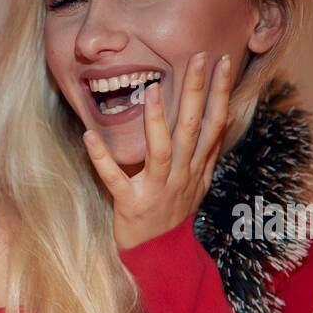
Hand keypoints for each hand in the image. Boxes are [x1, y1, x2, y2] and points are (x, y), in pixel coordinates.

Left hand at [83, 50, 234, 249]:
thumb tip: (220, 118)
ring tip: (151, 88)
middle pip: (192, 129)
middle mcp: (182, 176)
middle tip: (199, 57)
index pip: (215, 124)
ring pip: (161, 151)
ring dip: (157, 119)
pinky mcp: (130, 204)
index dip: (220, 92)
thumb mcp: (198, 182)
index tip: (223, 61)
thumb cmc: (174, 213)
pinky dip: (101, 158)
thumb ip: (205, 152)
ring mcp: (157, 190)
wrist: (161, 256)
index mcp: (197, 168)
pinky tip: (89, 136)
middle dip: (196, 92)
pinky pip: (114, 178)